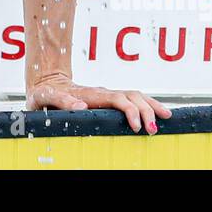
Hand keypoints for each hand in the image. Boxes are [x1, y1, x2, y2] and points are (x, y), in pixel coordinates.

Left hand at [27, 74, 171, 133]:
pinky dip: (147, 104)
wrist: (46, 81)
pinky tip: (157, 113)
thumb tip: (81, 105)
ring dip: (151, 105)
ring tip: (167, 118)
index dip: (129, 111)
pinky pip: (132, 99)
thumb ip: (61, 100)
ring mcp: (107, 94)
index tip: (135, 127)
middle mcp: (102, 92)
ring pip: (136, 95)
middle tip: (154, 130)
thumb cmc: (44, 92)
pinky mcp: (109, 98)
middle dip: (146, 110)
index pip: (116, 99)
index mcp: (90, 93)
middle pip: (132, 95)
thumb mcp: (45, 97)